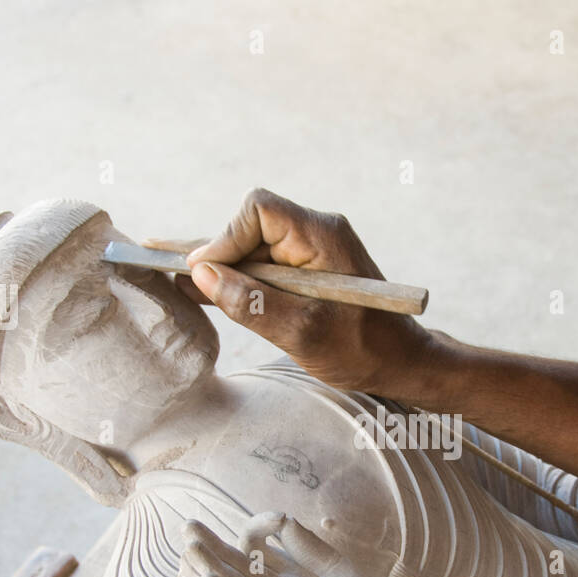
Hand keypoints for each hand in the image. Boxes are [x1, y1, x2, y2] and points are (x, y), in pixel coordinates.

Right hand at [162, 187, 436, 396]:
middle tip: (174, 281)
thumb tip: (203, 276)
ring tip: (175, 284)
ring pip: (252, 249)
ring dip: (221, 270)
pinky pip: (264, 266)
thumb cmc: (365, 351)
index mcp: (322, 236)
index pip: (257, 211)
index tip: (203, 275)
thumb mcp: (305, 334)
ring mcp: (312, 252)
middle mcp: (317, 234)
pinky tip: (202, 290)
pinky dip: (237, 280)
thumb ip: (254, 304)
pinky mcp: (307, 272)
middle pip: (249, 228)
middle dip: (216, 256)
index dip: (223, 239)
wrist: (403, 364)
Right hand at [182, 511, 402, 576]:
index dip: (256, 529)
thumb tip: (282, 517)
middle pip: (236, 568)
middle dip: (211, 549)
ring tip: (190, 549)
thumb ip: (306, 543)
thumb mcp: (332, 564)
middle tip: (187, 528)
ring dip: (212, 569)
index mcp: (286, 575)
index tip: (274, 519)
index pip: (256, 549)